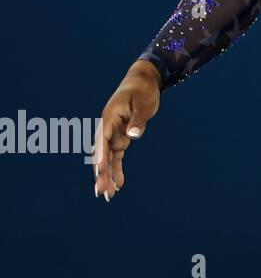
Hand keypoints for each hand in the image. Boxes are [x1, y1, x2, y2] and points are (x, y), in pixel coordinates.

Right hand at [93, 60, 161, 200]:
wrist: (143, 82)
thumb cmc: (142, 91)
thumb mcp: (143, 103)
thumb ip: (138, 120)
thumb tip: (133, 136)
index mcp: (109, 117)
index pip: (102, 139)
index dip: (101, 156)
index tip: (100, 171)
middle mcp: (107, 128)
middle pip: (102, 153)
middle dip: (101, 173)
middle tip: (101, 192)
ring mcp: (113, 134)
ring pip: (108, 158)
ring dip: (108, 176)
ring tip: (109, 196)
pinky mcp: (120, 137)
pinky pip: (117, 156)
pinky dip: (117, 169)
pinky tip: (119, 184)